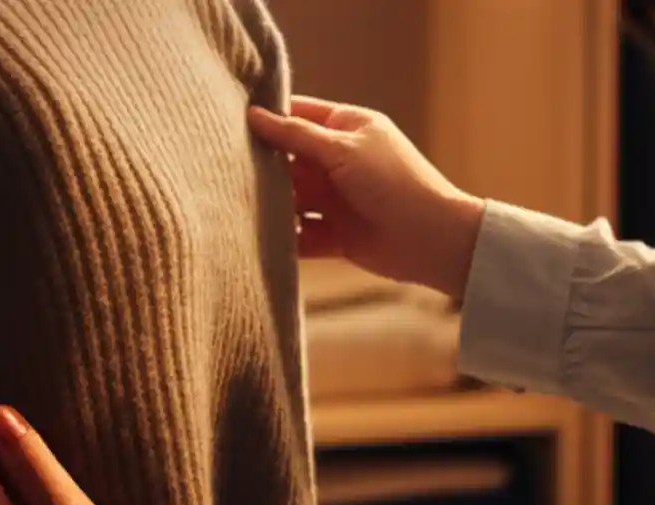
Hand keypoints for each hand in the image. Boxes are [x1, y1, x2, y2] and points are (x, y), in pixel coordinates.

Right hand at [249, 96, 485, 302]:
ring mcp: (337, 199)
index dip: (269, 118)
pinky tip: (256, 236)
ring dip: (270, 203)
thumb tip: (255, 116)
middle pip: (290, 159)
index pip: (299, 115)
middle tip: (224, 166)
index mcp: (348, 128)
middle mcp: (340, 162)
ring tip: (234, 202)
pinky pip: (300, 235)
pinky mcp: (335, 235)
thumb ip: (296, 135)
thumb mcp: (342, 149)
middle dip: (263, 165)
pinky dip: (283, 237)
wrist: (430, 239)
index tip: (230, 121)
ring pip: (292, 199)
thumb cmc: (392, 182)